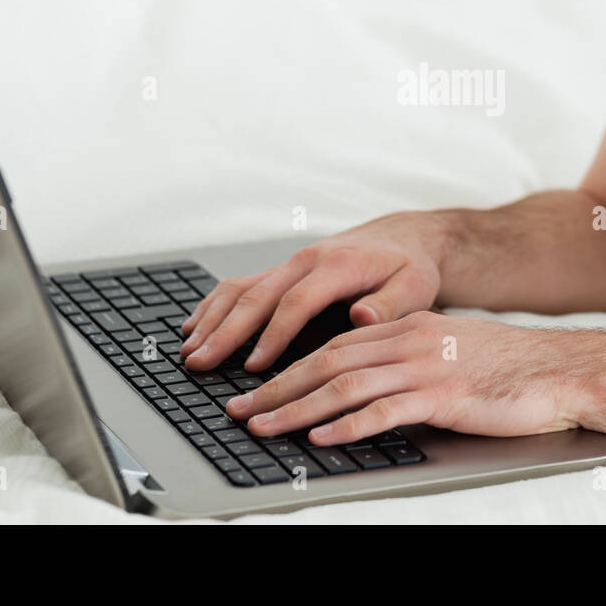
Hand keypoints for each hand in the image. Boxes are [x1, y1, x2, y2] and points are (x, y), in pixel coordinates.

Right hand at [179, 212, 451, 371]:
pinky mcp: (283, 272)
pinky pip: (241, 286)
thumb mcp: (415, 285)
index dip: (274, 334)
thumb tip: (363, 316)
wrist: (402, 240)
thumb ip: (391, 304)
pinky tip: (196, 327)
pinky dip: (214, 306)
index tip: (255, 366)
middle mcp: (306, 261)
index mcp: (337, 266)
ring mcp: (290, 265)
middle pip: (257, 295)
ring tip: (190, 351)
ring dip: (212, 319)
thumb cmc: (409, 267)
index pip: (297, 301)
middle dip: (226, 331)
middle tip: (201, 362)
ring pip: (241, 288)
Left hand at [224, 311, 589, 445]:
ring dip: (296, 408)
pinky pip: (384, 411)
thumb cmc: (510, 368)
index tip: (257, 386)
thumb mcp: (450, 351)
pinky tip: (320, 438)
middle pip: (327, 361)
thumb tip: (369, 384)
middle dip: (277, 387)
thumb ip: (409, 359)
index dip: (290, 366)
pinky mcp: (443, 396)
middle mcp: (410, 341)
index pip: (334, 345)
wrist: (563, 369)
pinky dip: (346, 425)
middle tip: (238, 409)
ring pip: (345, 385)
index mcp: (408, 328)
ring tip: (261, 426)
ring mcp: (425, 367)